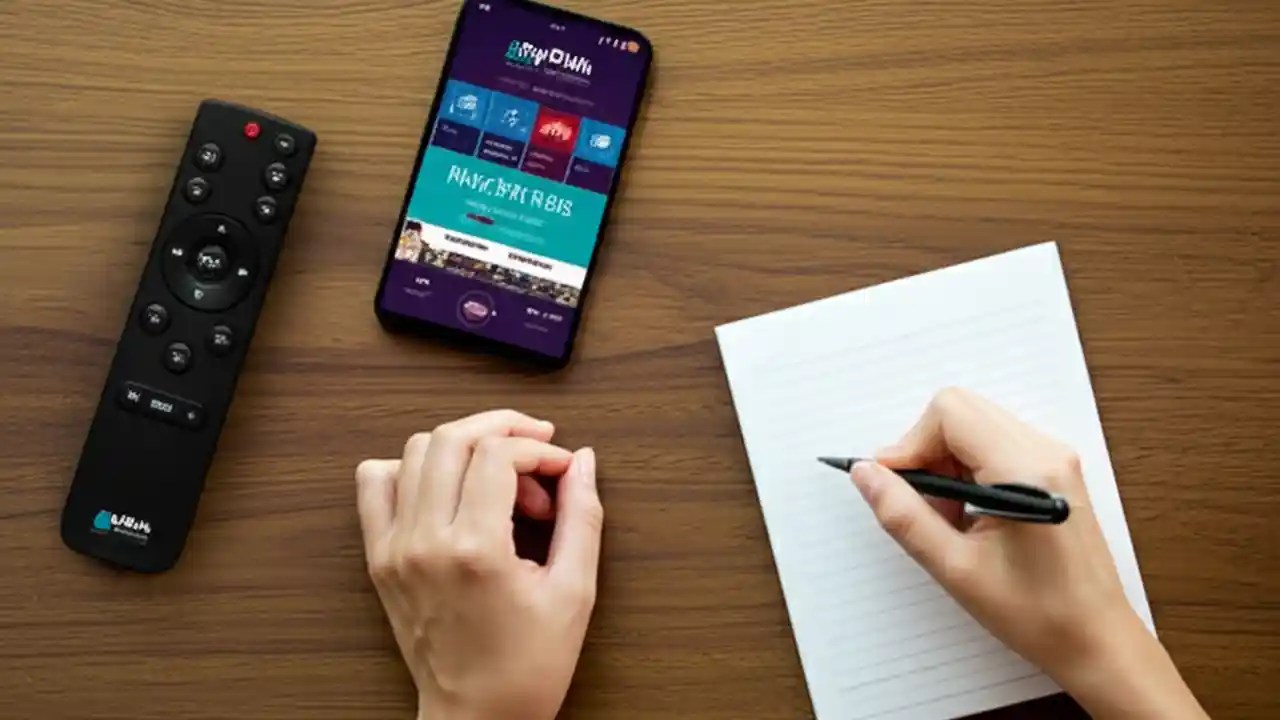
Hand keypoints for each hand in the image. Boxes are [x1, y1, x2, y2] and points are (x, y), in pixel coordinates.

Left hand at [355, 410, 601, 719]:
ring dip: (464, 448)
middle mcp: (425, 543)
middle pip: (452, 437)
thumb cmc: (527, 667)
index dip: (539, 450)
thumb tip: (584, 461)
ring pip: (415, 450)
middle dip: (502, 429)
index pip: (499, 455)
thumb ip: (582, 516)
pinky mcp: (380, 557)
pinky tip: (448, 488)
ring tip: (499, 480)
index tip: (562, 469)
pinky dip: (410, 468)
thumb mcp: (575, 591)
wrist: (477, 717)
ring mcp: (395, 548)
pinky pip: (375, 483)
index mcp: (475, 551)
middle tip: (536, 449)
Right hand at [852, 388, 1206, 719]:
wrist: (1097, 640)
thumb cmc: (1039, 614)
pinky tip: (967, 515)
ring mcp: (1054, 457)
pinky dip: (966, 470)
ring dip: (945, 462)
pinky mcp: (1053, 470)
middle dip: (925, 451)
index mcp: (1027, 469)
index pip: (950, 413)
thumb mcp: (955, 568)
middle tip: (919, 504)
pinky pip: (994, 444)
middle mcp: (1046, 451)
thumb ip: (903, 515)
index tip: (891, 484)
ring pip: (974, 425)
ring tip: (947, 519)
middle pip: (961, 412)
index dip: (909, 444)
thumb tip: (866, 474)